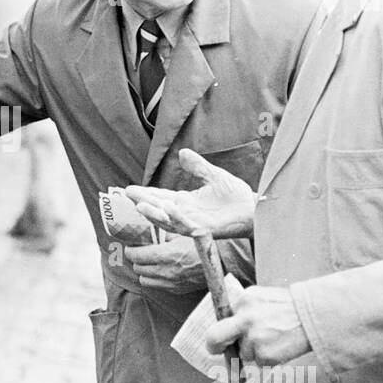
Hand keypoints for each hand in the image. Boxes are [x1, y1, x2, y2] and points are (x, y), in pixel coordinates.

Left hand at [123, 235, 203, 289]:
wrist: (224, 260)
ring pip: (145, 281)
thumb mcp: (184, 232)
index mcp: (167, 255)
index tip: (131, 246)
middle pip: (139, 269)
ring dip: (144, 272)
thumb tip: (153, 233)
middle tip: (140, 252)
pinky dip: (155, 280)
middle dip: (137, 260)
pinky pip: (158, 287)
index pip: (137, 256)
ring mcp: (172, 282)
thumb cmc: (205, 242)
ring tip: (149, 263)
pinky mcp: (178, 289)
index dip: (131, 250)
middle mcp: (167, 271)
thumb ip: (166, 234)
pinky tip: (162, 271)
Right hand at [124, 149, 256, 238]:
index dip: (145, 194)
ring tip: (140, 206)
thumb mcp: (214, 176)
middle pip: (159, 208)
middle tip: (128, 194)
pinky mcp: (204, 229)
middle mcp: (185, 213)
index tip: (129, 189)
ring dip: (154, 214)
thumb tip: (182, 153)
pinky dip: (177, 218)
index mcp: (185, 201)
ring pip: (167, 221)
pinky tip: (169, 209)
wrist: (254, 209)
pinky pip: (186, 225)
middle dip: (143, 202)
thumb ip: (198, 167)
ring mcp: (192, 222)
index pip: (160, 197)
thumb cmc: (236, 196)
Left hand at [206, 286, 310, 364]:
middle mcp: (245, 318)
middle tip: (216, 351)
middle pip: (214, 338)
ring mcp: (254, 338)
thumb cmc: (288, 307)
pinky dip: (269, 359)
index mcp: (243, 300)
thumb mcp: (262, 298)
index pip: (219, 318)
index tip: (216, 340)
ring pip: (244, 353)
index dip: (218, 331)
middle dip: (213, 346)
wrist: (315, 316)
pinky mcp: (265, 355)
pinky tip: (281, 346)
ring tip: (275, 338)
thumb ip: (244, 309)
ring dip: (255, 351)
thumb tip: (228, 328)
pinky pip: (259, 363)